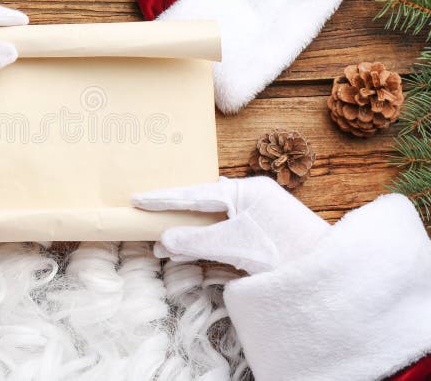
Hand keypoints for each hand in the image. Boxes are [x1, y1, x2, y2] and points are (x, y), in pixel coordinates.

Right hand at [132, 176, 328, 273]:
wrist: (325, 274)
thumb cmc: (283, 252)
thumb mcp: (233, 245)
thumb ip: (195, 241)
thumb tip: (163, 239)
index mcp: (246, 189)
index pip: (196, 193)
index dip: (164, 198)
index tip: (137, 198)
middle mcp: (251, 198)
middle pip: (202, 205)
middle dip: (173, 217)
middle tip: (146, 220)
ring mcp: (257, 217)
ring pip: (212, 222)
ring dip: (187, 235)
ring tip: (161, 247)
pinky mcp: (260, 236)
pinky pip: (222, 234)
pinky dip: (203, 244)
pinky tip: (187, 251)